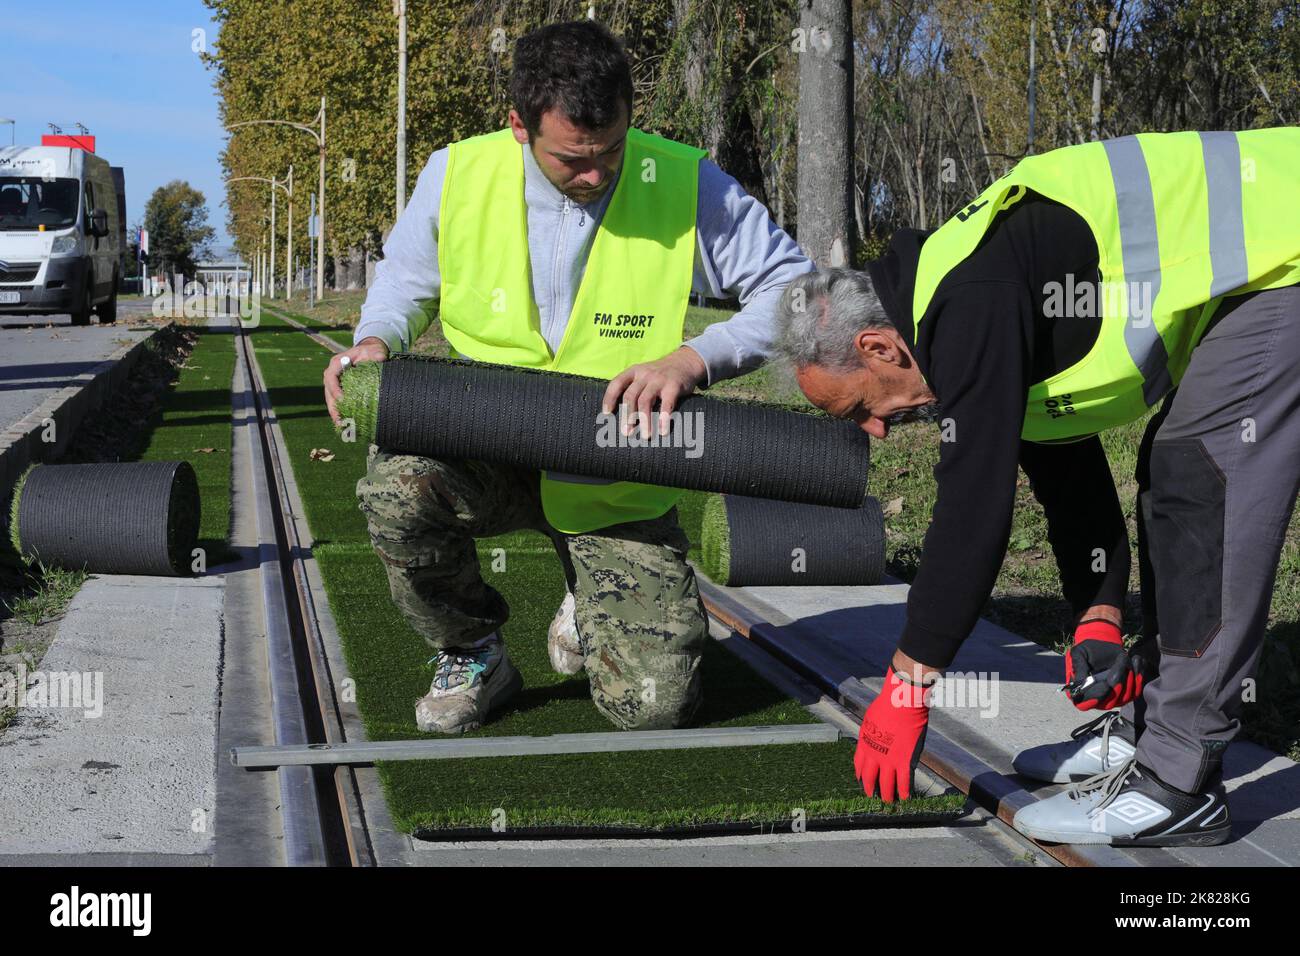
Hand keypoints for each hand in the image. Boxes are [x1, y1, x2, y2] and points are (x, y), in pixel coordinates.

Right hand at [324, 336, 389, 424]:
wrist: (370, 352)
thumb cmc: (371, 351)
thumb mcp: (374, 350)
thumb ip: (377, 354)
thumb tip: (381, 358)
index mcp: (338, 362)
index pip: (331, 376)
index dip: (334, 389)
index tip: (341, 399)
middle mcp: (333, 373)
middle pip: (329, 392)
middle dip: (333, 407)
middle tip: (339, 420)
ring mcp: (336, 383)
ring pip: (331, 400)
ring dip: (336, 413)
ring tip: (341, 426)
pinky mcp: (341, 390)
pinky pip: (338, 402)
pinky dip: (341, 412)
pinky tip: (346, 424)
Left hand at [601, 346, 707, 438]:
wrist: (685, 361)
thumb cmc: (660, 375)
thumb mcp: (644, 374)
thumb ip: (634, 389)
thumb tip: (623, 417)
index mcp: (634, 372)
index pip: (616, 383)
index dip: (609, 398)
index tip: (607, 414)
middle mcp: (644, 374)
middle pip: (630, 396)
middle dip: (627, 416)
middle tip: (627, 432)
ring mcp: (659, 380)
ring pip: (645, 401)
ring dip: (644, 420)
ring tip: (646, 435)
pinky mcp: (673, 386)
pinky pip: (667, 404)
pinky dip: (664, 418)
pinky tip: (663, 431)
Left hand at [855, 667, 930, 801]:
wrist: (900, 704)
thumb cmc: (887, 705)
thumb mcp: (870, 719)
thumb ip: (871, 732)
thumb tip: (873, 734)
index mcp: (864, 744)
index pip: (859, 765)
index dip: (860, 775)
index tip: (861, 780)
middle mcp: (874, 756)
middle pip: (870, 778)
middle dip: (870, 789)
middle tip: (871, 797)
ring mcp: (889, 760)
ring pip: (887, 784)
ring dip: (887, 795)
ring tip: (888, 803)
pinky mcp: (904, 761)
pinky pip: (904, 781)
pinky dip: (904, 792)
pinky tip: (905, 799)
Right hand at [1064, 619, 1151, 710]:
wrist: (1102, 647)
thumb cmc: (1088, 650)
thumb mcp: (1079, 653)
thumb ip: (1078, 666)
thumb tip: (1080, 682)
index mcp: (1080, 691)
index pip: (1085, 703)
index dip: (1096, 697)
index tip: (1106, 685)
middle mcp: (1097, 699)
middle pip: (1109, 702)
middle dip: (1118, 683)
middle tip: (1121, 663)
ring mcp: (1113, 699)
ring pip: (1124, 697)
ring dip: (1129, 677)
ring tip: (1126, 658)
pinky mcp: (1126, 695)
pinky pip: (1135, 693)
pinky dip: (1139, 677)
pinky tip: (1136, 660)